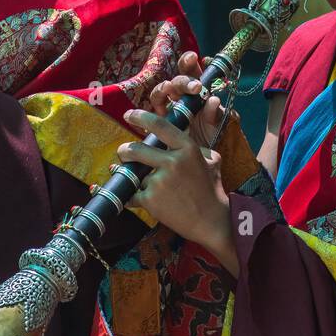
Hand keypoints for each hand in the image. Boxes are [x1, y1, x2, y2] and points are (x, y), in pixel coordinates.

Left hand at [122, 107, 236, 276]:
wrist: (210, 221)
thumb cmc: (209, 188)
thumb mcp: (210, 159)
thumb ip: (191, 146)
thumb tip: (173, 134)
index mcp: (187, 148)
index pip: (159, 125)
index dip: (140, 117)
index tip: (129, 115)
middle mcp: (173, 162)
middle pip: (135, 149)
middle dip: (125, 151)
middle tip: (124, 152)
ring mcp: (160, 182)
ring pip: (135, 174)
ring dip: (134, 177)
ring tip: (141, 182)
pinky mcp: (150, 200)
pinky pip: (132, 194)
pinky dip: (133, 196)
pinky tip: (138, 198)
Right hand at [147, 51, 229, 149]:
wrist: (199, 158)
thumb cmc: (209, 136)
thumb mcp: (216, 126)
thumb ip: (215, 114)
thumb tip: (214, 100)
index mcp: (198, 89)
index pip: (193, 70)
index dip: (191, 62)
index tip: (197, 59)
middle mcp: (182, 94)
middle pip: (178, 78)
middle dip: (184, 79)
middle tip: (195, 86)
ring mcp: (170, 104)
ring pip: (163, 89)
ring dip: (166, 87)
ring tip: (169, 89)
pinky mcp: (160, 116)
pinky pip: (156, 106)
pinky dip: (158, 103)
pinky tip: (162, 108)